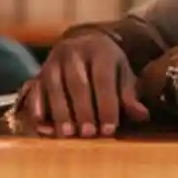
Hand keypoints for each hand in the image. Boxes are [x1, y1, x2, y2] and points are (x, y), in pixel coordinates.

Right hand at [19, 27, 150, 137]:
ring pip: (54, 86)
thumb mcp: (122, 75)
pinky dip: (37, 107)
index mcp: (100, 49)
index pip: (103, 79)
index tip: (109, 129)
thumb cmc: (107, 66)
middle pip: (77, 83)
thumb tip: (142, 115)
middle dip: (83, 110)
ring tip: (68, 134)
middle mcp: (74, 51)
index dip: (106, 105)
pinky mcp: (39, 71)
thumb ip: (129, 95)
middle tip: (88, 134)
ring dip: (60, 111)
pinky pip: (35, 89)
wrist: (83, 43)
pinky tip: (43, 126)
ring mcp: (53, 60)